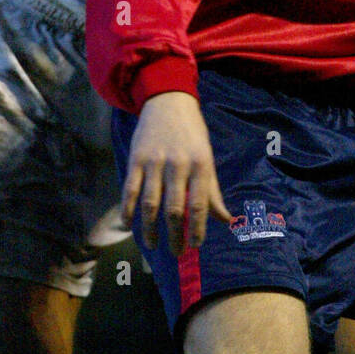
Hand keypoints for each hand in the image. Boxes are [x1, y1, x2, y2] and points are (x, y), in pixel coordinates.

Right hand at [122, 92, 232, 254]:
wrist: (168, 101)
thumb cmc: (192, 134)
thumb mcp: (207, 158)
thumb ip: (212, 191)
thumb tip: (226, 220)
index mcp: (200, 165)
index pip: (199, 205)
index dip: (197, 229)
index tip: (195, 245)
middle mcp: (178, 164)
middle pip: (173, 209)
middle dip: (174, 235)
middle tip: (176, 252)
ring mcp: (154, 162)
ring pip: (150, 203)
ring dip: (150, 228)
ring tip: (153, 244)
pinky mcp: (136, 158)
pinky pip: (129, 190)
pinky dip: (128, 210)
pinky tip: (130, 225)